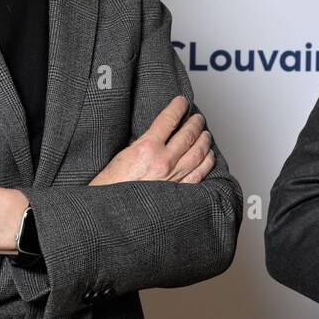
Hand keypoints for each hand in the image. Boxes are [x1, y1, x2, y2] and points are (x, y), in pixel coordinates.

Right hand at [89, 95, 213, 185]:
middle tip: (197, 117)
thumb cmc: (109, 188)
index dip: (178, 107)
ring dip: (204, 139)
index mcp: (146, 148)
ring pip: (198, 153)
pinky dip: (207, 162)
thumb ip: (142, 144)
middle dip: (195, 122)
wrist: (109, 216)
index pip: (168, 119)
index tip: (182, 101)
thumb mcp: (120, 157)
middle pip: (188, 134)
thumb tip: (157, 135)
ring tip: (205, 133)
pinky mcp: (179, 193)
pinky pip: (200, 173)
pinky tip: (209, 156)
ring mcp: (174, 178)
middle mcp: (164, 162)